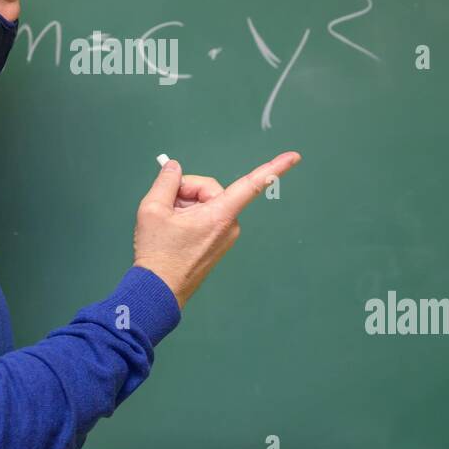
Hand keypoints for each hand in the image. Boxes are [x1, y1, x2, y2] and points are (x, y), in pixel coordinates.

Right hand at [132, 152, 301, 308]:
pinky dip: (189, 216)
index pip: (252, 185)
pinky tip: (174, 229)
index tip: (295, 157)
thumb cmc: (157, 254)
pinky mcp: (219, 242)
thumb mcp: (153, 209)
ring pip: (206, 202)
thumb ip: (166, 181)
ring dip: (185, 205)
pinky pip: (206, 216)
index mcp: (220, 216)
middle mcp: (229, 225)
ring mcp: (225, 235)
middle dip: (186, 191)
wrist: (158, 292)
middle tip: (166, 207)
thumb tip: (174, 167)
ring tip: (168, 224)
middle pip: (210, 189)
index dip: (274, 168)